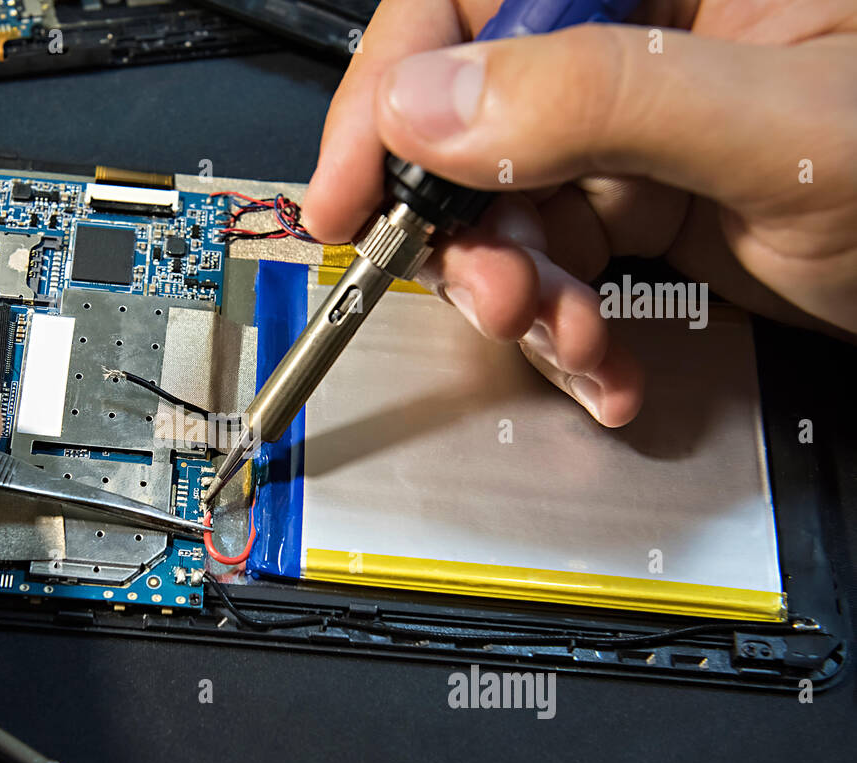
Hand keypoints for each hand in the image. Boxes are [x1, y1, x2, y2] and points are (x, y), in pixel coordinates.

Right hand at [304, 0, 856, 425]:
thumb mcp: (778, 128)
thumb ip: (598, 98)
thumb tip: (426, 103)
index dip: (389, 86)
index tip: (349, 188)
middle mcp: (635, 36)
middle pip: (470, 117)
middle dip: (475, 229)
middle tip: (501, 298)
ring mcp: (634, 127)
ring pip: (506, 207)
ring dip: (525, 297)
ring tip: (581, 344)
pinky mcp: (643, 204)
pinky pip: (558, 261)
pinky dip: (567, 329)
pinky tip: (608, 362)